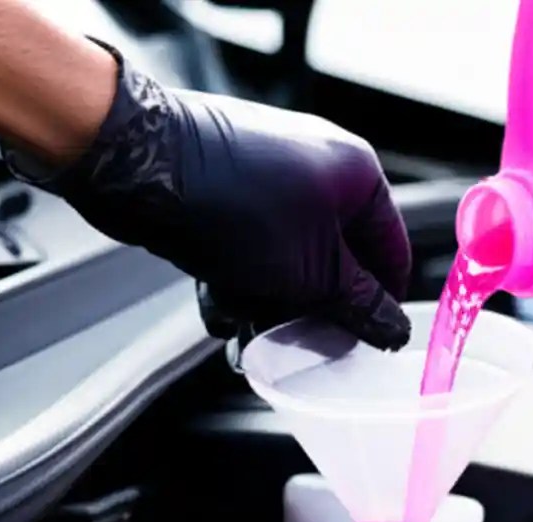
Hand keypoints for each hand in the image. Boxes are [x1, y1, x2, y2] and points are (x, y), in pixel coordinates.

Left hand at [2, 39, 412, 349]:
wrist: (140, 166)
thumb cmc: (232, 202)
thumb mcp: (312, 275)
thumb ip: (359, 307)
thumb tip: (392, 330)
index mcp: (357, 177)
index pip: (391, 254)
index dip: (381, 305)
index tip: (366, 344)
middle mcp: (319, 171)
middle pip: (335, 266)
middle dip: (307, 312)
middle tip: (292, 342)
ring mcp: (271, 180)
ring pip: (287, 266)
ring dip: (265, 305)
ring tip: (240, 323)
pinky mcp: (229, 193)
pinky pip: (250, 253)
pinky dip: (236, 284)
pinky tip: (216, 302)